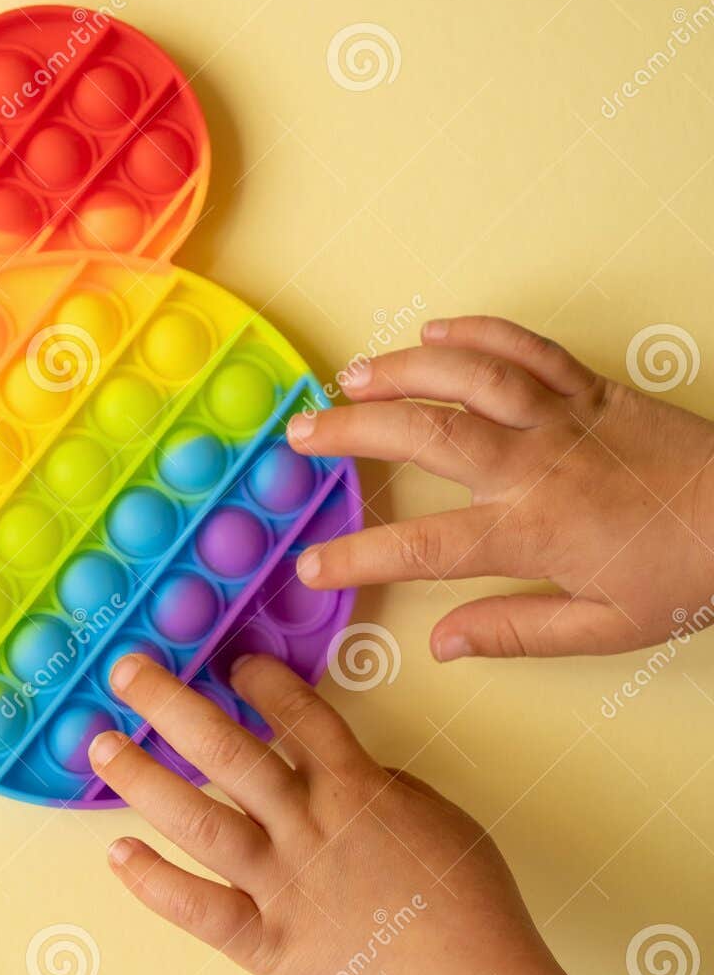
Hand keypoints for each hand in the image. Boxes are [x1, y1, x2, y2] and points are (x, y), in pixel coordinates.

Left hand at [92, 653, 593, 974]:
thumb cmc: (474, 910)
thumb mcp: (442, 819)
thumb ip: (383, 783)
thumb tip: (336, 758)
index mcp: (358, 792)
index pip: (300, 716)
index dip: (262, 681)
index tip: (232, 660)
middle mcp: (308, 830)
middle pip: (227, 751)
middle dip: (170, 703)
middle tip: (127, 670)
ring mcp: (282, 886)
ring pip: (197, 821)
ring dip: (143, 779)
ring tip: (101, 746)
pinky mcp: (267, 943)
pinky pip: (198, 909)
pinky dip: (153, 883)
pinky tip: (118, 853)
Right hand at [286, 315, 713, 658]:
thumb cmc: (689, 573)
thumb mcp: (608, 627)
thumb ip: (517, 632)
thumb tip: (442, 643)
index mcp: (532, 533)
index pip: (422, 548)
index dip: (357, 556)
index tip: (310, 565)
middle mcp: (534, 466)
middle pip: (424, 436)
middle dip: (352, 431)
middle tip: (301, 432)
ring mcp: (560, 418)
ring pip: (464, 378)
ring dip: (400, 371)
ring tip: (349, 376)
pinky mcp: (589, 387)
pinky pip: (525, 349)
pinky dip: (478, 333)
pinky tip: (435, 331)